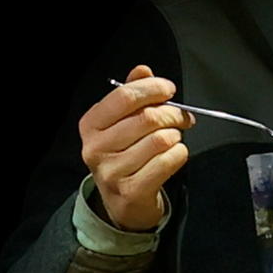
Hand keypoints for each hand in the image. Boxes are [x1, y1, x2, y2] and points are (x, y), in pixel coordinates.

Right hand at [78, 65, 189, 233]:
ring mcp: (111, 172)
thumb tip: (143, 70)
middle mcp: (96, 148)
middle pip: (146, 118)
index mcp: (91, 125)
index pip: (124, 96)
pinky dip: (179, 154)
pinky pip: (167, 162)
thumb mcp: (121, 122)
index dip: (152, 89)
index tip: (168, 89)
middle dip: (172, 114)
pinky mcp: (131, 191)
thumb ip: (131, 95)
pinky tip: (175, 154)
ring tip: (174, 138)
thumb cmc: (124, 155)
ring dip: (176, 136)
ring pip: (160, 140)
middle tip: (182, 117)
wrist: (121, 202)